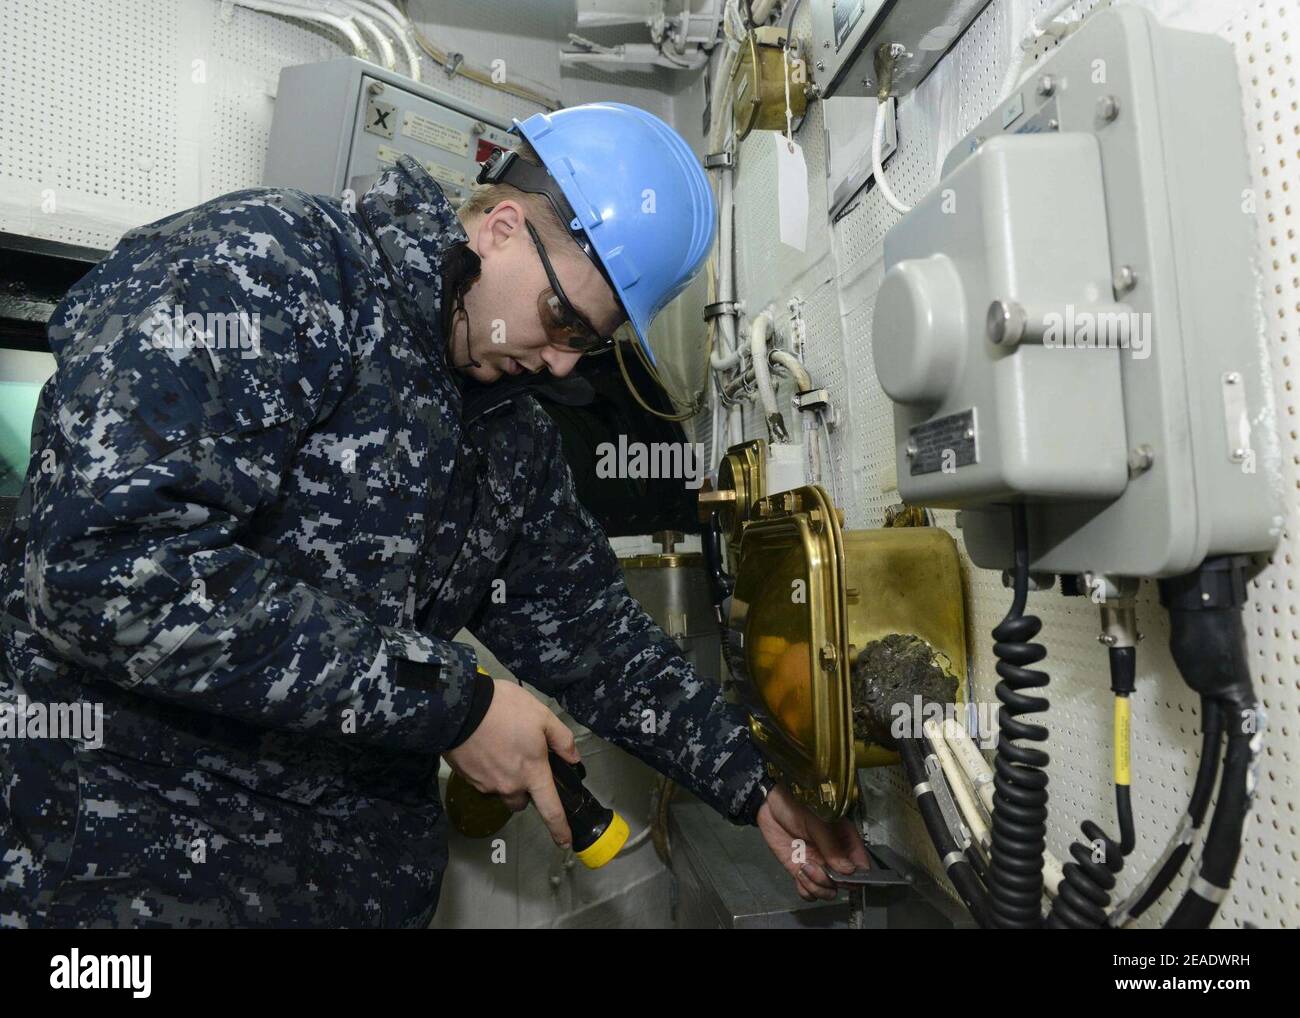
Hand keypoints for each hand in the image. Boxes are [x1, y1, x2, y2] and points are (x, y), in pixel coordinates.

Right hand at [443, 679, 580, 847]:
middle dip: (526, 788)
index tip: (565, 842)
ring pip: (502, 789)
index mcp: (533, 773)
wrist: (460, 707)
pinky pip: (483, 781)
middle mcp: (510, 786)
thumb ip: (562, 739)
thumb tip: (573, 759)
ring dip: (505, 777)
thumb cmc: (505, 709)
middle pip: (522, 801)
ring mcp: (486, 785)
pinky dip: (487, 769)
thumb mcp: (542, 715)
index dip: (560, 829)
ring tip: (501, 748)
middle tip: (523, 762)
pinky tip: (485, 747)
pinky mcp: (468, 779)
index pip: (551, 810)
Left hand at [756, 784, 870, 901]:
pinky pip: (809, 893)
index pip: (861, 866)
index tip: (844, 875)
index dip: (856, 876)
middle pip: (845, 884)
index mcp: (845, 840)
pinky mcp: (802, 871)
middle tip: (819, 867)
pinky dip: (805, 889)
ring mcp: (818, 865)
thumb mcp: (817, 823)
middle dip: (832, 881)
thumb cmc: (797, 804)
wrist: (770, 805)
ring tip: (805, 867)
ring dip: (817, 885)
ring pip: (828, 891)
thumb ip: (831, 846)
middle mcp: (834, 856)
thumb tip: (847, 870)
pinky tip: (799, 872)